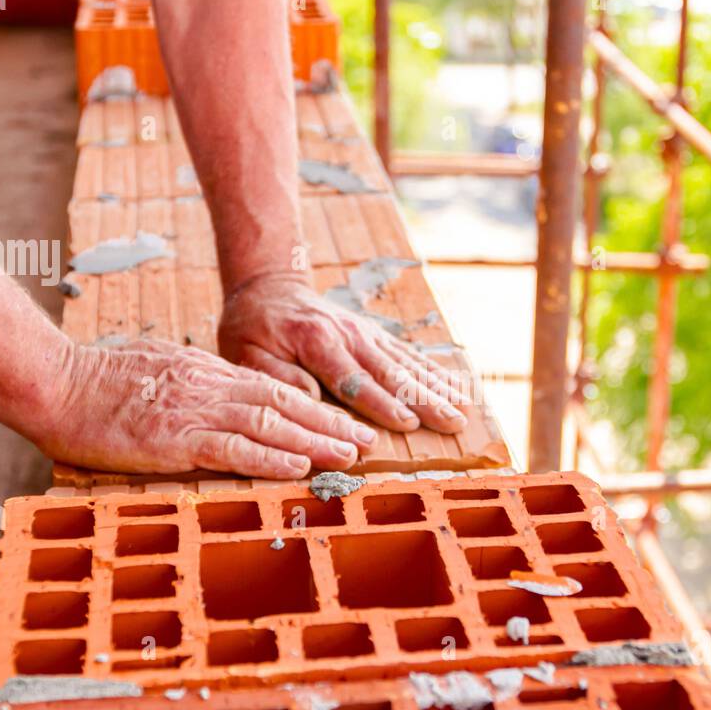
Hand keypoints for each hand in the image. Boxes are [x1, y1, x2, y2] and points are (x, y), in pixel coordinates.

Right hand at [38, 338, 375, 477]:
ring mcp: (193, 411)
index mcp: (205, 372)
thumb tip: (220, 402)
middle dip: (329, 422)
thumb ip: (193, 385)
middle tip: (367, 441)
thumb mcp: (157, 371)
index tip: (342, 420)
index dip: (313, 406)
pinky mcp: (174, 437)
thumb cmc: (97, 382)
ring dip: (313, 441)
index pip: (271, 388)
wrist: (56, 383)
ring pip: (269, 424)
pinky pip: (232, 448)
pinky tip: (298, 467)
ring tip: (349, 455)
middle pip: (283, 403)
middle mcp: (208, 387)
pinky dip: (269, 458)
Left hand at [218, 275, 467, 433]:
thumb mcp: (246, 352)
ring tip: (464, 411)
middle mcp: (349, 336)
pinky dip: (435, 372)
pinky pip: (409, 355)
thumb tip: (312, 401)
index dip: (381, 403)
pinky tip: (458, 388)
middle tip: (452, 422)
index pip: (353, 379)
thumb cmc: (252, 327)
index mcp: (316, 341)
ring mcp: (366, 334)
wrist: (268, 286)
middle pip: (391, 373)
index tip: (407, 423)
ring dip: (438, 389)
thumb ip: (277, 377)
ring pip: (408, 364)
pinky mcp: (375, 336)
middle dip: (425, 400)